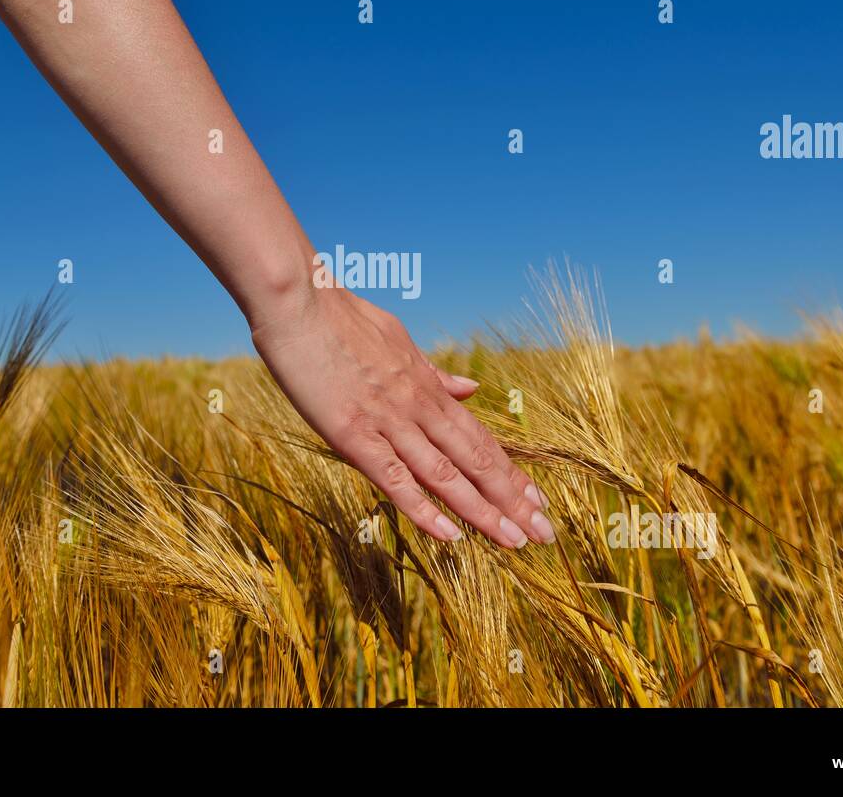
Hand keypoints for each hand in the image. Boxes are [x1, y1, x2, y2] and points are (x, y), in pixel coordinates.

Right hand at [250, 287, 554, 548]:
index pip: (478, 437)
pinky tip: (450, 536)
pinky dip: (424, 509)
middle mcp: (416, 406)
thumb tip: (471, 388)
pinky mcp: (352, 433)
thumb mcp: (398, 339)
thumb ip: (433, 372)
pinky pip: (394, 478)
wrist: (298, 300)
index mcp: (426, 386)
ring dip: (483, 511)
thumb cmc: (340, 316)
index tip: (536, 501)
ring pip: (445, 474)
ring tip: (515, 541)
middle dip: (511, 499)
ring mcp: (387, 420)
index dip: (509, 472)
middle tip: (544, 534)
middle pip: (474, 459)